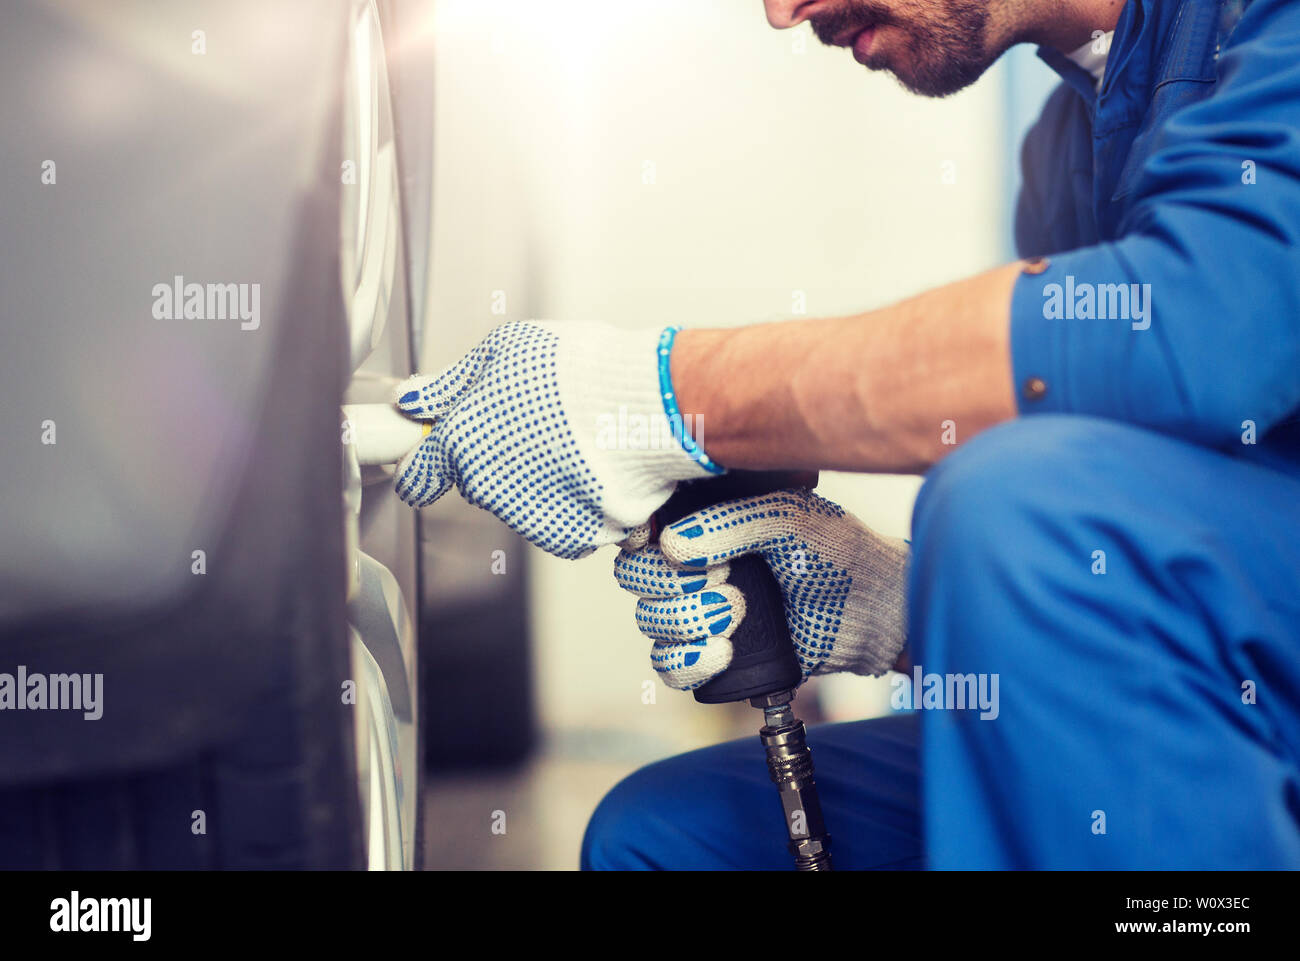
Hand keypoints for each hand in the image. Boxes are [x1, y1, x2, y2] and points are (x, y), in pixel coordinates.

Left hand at [391, 321, 715, 558]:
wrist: (644, 408)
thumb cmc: (578, 372)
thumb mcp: (501, 350)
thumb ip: (449, 383)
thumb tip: (413, 399)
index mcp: (460, 444)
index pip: (418, 475)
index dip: (424, 465)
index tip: (428, 462)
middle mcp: (487, 489)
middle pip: (478, 483)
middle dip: (497, 459)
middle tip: (536, 424)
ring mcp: (530, 518)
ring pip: (522, 503)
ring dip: (539, 479)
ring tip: (573, 441)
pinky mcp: (572, 537)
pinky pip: (564, 521)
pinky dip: (575, 501)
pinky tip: (592, 468)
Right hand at [614, 488, 907, 689]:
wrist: (875, 610)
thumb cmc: (837, 551)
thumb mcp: (788, 518)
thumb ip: (732, 523)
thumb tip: (671, 546)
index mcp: (704, 522)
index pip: (641, 527)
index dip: (639, 537)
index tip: (656, 541)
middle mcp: (694, 566)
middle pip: (636, 577)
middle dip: (670, 582)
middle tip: (724, 580)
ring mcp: (702, 611)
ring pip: (651, 621)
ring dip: (686, 620)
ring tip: (737, 613)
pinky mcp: (715, 655)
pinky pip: (670, 666)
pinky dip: (687, 662)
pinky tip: (722, 651)